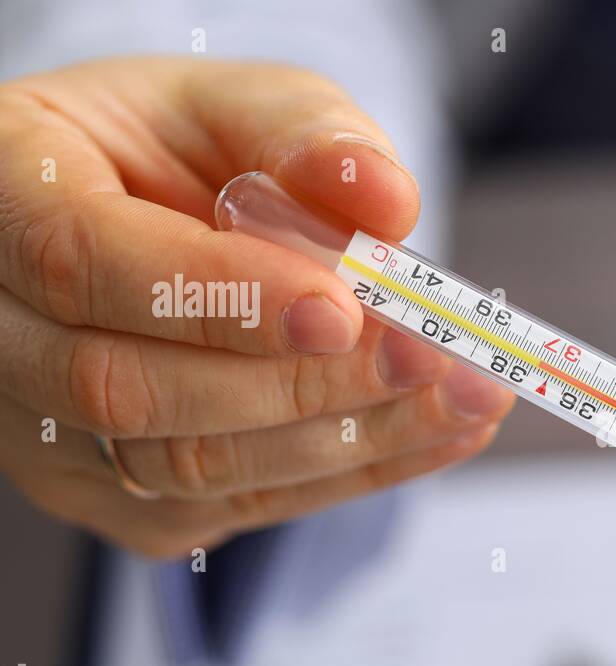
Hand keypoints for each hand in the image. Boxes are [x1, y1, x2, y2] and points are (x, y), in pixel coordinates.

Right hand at [0, 58, 513, 556]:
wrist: (151, 225)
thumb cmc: (180, 153)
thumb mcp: (237, 106)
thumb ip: (305, 134)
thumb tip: (383, 200)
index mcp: (3, 195)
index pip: (85, 264)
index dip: (217, 296)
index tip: (342, 307)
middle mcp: (3, 333)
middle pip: (135, 391)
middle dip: (304, 384)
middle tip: (433, 356)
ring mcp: (51, 435)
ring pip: (190, 469)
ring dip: (349, 440)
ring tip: (466, 398)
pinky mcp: (121, 499)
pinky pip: (239, 505)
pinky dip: (355, 473)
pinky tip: (441, 431)